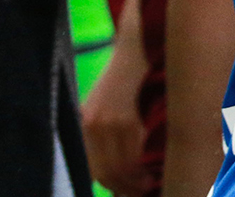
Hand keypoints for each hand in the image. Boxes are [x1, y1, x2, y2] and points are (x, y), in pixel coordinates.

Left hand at [82, 35, 153, 196]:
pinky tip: (152, 172)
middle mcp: (90, 127)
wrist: (136, 51)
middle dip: (124, 188)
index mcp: (82, 125)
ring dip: (136, 183)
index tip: (124, 192)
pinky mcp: (125, 120)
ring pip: (120, 168)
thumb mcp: (103, 109)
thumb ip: (103, 138)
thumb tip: (112, 172)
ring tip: (148, 185)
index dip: (111, 186)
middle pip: (106, 173)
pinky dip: (144, 169)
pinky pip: (134, 155)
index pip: (93, 170)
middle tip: (140, 192)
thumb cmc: (123, 81)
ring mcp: (107, 124)